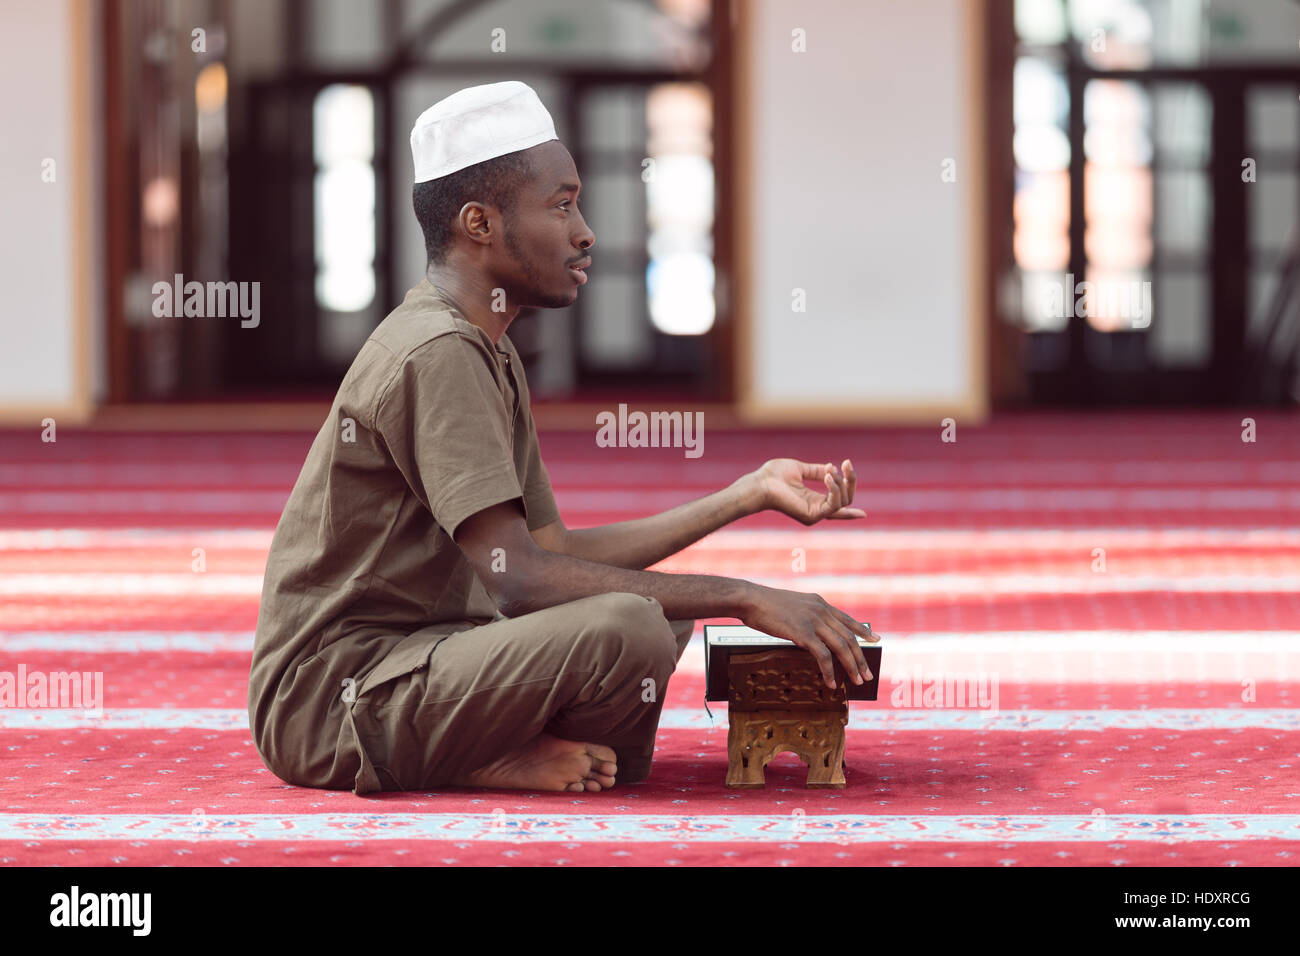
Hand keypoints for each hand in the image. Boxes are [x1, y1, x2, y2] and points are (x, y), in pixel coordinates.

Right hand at [740, 584, 879, 689]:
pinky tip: (831, 682)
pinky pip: (823, 656)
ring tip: (857, 681)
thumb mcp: (793, 606)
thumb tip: (812, 632)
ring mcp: (813, 621)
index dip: (863, 631)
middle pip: (848, 637)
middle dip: (860, 658)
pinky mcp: (803, 633)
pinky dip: (829, 671)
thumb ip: (807, 615)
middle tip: (867, 674)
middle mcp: (821, 611)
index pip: (847, 619)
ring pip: (841, 647)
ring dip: (852, 667)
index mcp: (820, 603)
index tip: (875, 640)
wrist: (750, 599)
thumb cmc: (765, 604)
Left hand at [753, 458, 864, 524]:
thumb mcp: (800, 469)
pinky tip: (828, 476)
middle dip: (850, 481)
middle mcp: (815, 509)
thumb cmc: (774, 475)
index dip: (850, 511)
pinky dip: (834, 489)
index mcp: (812, 500)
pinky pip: (834, 504)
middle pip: (845, 500)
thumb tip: (832, 468)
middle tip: (847, 464)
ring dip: (841, 482)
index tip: (864, 515)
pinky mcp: (813, 515)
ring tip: (830, 470)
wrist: (761, 483)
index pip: (836, 506)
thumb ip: (817, 471)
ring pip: (843, 501)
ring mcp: (815, 514)